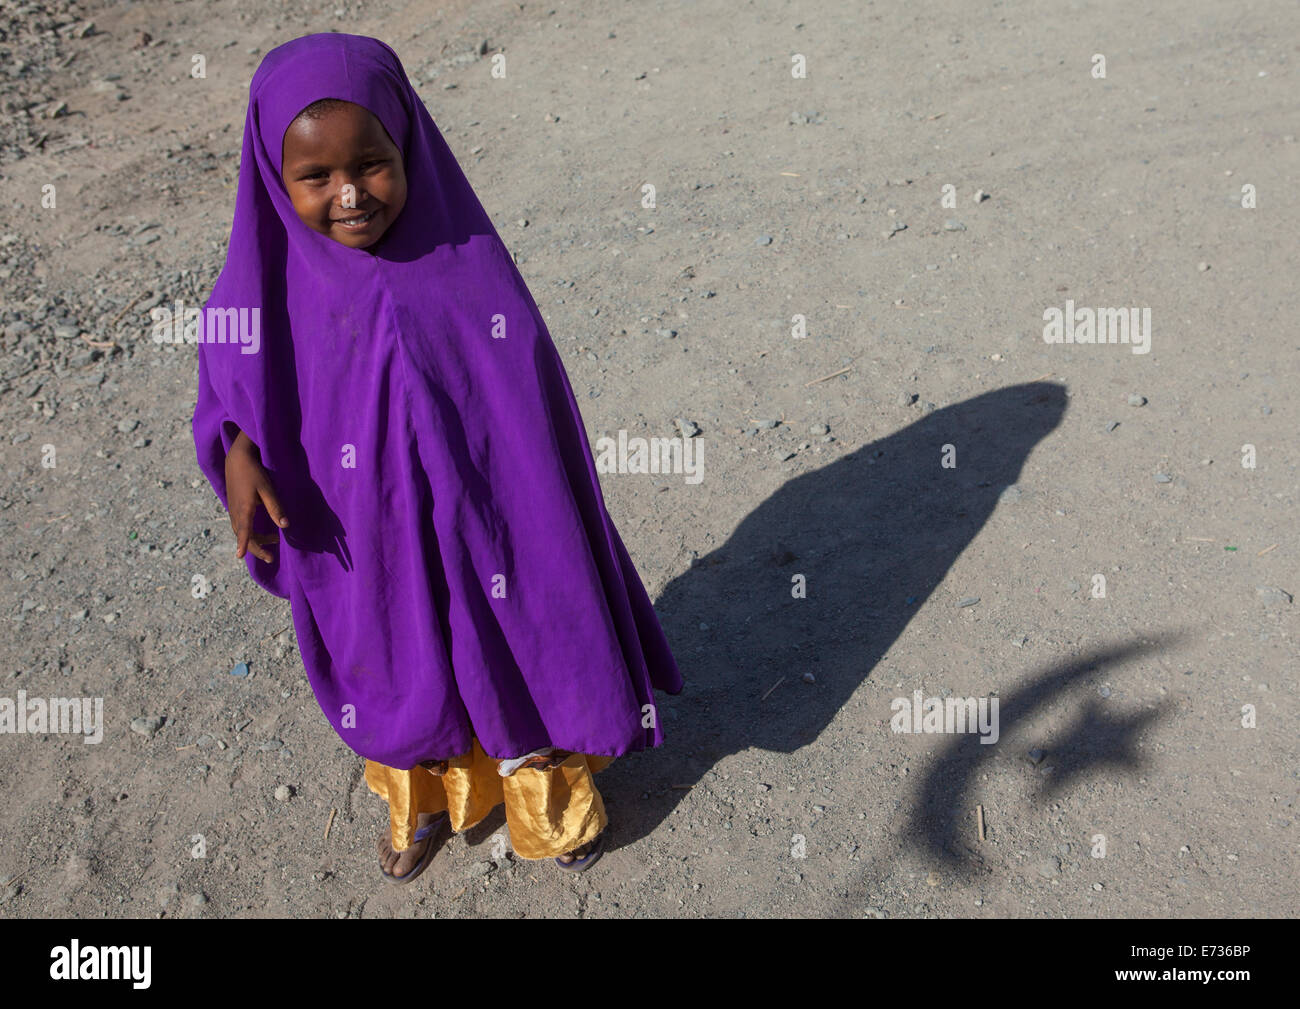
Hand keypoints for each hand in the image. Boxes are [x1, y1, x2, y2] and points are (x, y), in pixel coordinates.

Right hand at [225, 429, 288, 562]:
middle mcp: (236, 511)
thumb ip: (275, 508)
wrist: (236, 459)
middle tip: (271, 558)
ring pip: (242, 531)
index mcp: (243, 508)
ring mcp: (233, 509)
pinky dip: (250, 532)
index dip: (243, 544)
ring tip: (274, 542)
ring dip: (256, 540)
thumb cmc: (253, 472)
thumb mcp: (266, 489)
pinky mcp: (234, 506)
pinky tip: (263, 532)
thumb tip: (285, 526)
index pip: (244, 530)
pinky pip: (241, 525)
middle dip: (256, 548)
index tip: (240, 556)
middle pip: (243, 536)